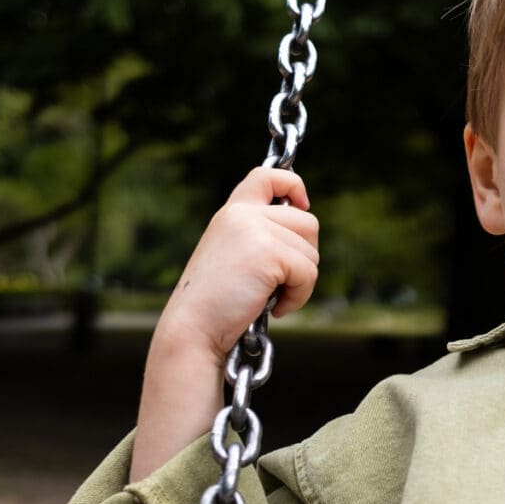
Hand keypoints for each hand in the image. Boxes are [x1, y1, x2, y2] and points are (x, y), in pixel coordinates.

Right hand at [160, 167, 320, 359]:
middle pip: (308, 223)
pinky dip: (298, 297)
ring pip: (311, 252)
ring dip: (301, 282)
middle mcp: (242, 214)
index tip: (303, 206)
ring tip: (271, 297)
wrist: (193, 328)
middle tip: (280, 283)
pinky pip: (308, 273)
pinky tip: (275, 308)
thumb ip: (260, 236)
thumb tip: (303, 227)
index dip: (294, 185)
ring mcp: (255, 230)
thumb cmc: (215, 303)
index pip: (268, 175)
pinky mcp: (268, 253)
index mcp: (232, 212)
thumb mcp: (234, 256)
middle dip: (304, 257)